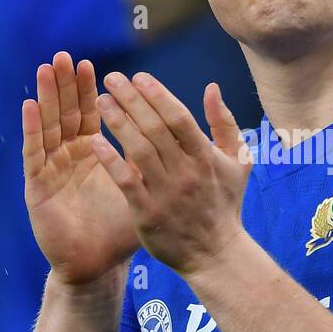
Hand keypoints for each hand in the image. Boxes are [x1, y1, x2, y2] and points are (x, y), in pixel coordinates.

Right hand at [22, 52, 140, 285]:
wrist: (96, 266)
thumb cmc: (120, 230)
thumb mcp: (145, 189)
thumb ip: (162, 160)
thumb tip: (190, 136)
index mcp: (95, 154)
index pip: (94, 114)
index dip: (95, 90)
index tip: (102, 67)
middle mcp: (71, 157)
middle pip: (68, 112)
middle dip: (67, 85)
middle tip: (67, 56)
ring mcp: (52, 169)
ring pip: (48, 125)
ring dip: (47, 96)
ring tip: (46, 68)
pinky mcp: (37, 186)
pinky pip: (34, 153)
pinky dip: (32, 129)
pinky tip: (30, 106)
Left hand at [90, 71, 251, 276]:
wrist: (215, 254)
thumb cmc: (224, 203)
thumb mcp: (237, 161)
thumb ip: (225, 123)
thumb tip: (211, 88)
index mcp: (207, 157)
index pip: (180, 118)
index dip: (158, 94)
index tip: (139, 76)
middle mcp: (187, 173)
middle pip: (156, 128)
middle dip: (132, 100)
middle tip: (112, 79)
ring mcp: (167, 193)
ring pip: (139, 150)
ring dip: (118, 122)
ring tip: (100, 101)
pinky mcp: (148, 213)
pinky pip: (126, 181)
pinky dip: (110, 160)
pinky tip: (95, 141)